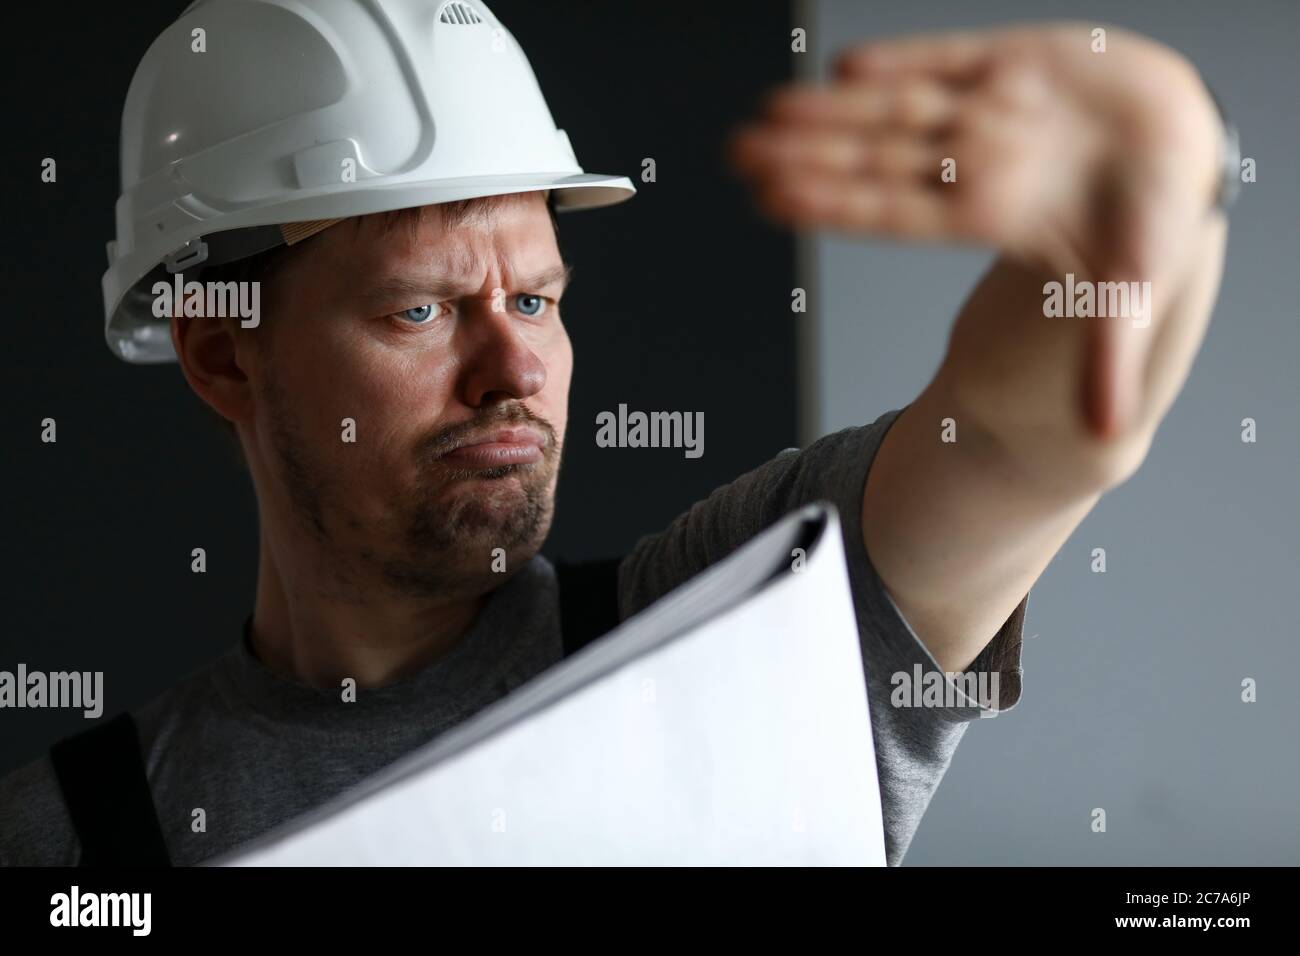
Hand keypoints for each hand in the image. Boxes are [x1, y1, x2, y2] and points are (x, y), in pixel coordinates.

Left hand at [728, 23, 1224, 438]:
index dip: (835, 205)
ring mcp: (993, 113)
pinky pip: (948, 59)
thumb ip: (1109, 357)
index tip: (774, 200)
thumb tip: (1105, 438)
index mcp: (992, 216)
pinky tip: (846, 69)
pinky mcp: (1020, 61)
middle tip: (739, 152)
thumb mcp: (1132, 295)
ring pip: (895, 110)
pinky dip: (902, 61)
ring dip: (831, 110)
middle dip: (805, 155)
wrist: (1182, 154)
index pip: (893, 213)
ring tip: (770, 109)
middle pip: (873, 159)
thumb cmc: (1148, 227)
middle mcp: (978, 165)